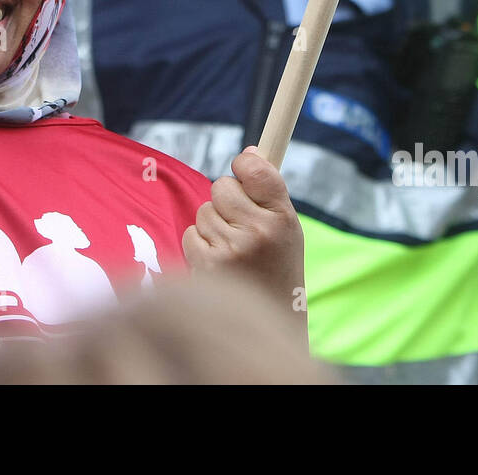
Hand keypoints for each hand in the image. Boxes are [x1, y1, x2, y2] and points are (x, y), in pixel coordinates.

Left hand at [182, 147, 305, 337]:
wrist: (270, 325)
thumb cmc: (277, 269)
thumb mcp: (287, 229)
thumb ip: (267, 191)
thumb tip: (247, 152)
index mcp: (283, 217)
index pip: (255, 168)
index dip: (244, 164)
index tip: (244, 171)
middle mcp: (259, 231)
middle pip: (221, 186)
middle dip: (226, 200)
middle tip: (240, 222)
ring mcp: (231, 249)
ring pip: (204, 211)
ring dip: (212, 225)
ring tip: (232, 249)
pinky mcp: (206, 265)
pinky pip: (190, 233)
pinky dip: (199, 245)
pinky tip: (218, 262)